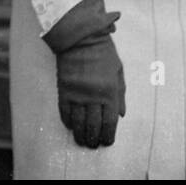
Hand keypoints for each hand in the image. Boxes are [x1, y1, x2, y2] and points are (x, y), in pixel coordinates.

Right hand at [55, 34, 126, 149]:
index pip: (110, 120)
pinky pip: (65, 113)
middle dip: (94, 138)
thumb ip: (121, 94)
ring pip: (78, 123)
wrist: (81, 39)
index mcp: (110, 90)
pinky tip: (71, 127)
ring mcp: (78, 94)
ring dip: (81, 135)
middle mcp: (94, 96)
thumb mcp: (118, 71)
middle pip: (93, 125)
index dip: (109, 134)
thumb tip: (121, 115)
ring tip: (82, 142)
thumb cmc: (103, 53)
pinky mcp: (64, 91)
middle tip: (94, 145)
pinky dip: (68, 122)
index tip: (107, 142)